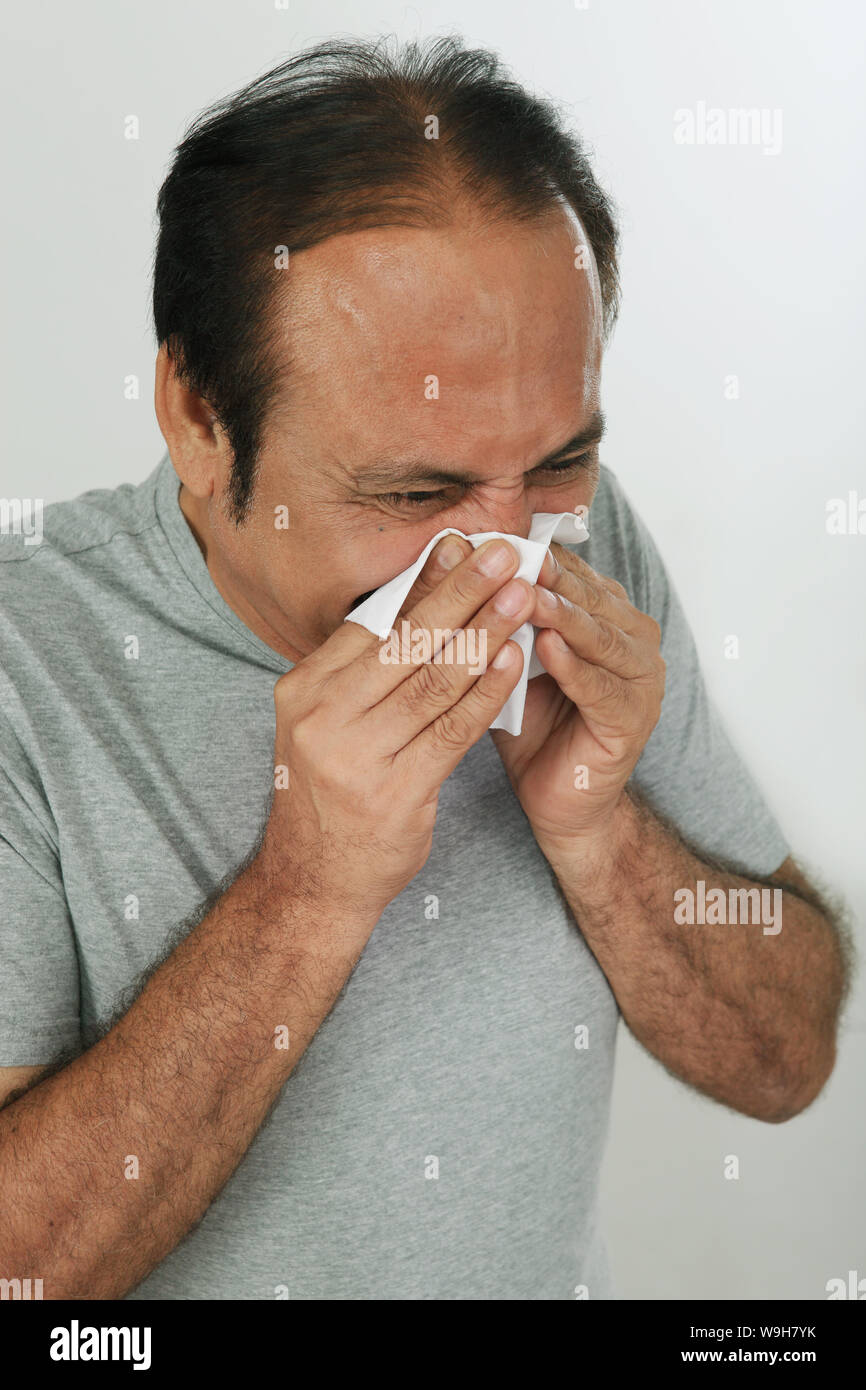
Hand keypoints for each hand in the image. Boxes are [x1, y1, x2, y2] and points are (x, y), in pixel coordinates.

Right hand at [260, 534, 532, 919]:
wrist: (315, 880)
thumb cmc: (333, 790)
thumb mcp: (330, 721)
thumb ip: (367, 667)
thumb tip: (423, 593)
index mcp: (304, 689)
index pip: (372, 622)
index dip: (422, 581)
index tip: (461, 545)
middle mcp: (323, 718)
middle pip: (405, 641)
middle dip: (462, 591)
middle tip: (504, 554)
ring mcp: (357, 757)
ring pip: (435, 680)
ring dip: (486, 632)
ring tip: (523, 596)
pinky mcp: (397, 792)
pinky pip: (455, 729)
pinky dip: (488, 691)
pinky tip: (514, 660)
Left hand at [491, 542, 665, 851]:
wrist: (557, 803)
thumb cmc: (530, 726)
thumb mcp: (509, 660)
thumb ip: (497, 616)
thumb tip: (453, 556)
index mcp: (607, 617)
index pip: (570, 575)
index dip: (530, 557)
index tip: (489, 537)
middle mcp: (633, 641)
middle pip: (589, 598)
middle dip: (547, 577)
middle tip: (509, 555)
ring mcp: (641, 681)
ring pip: (600, 637)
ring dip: (563, 615)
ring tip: (527, 595)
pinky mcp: (634, 720)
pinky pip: (602, 688)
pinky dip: (575, 667)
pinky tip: (547, 648)